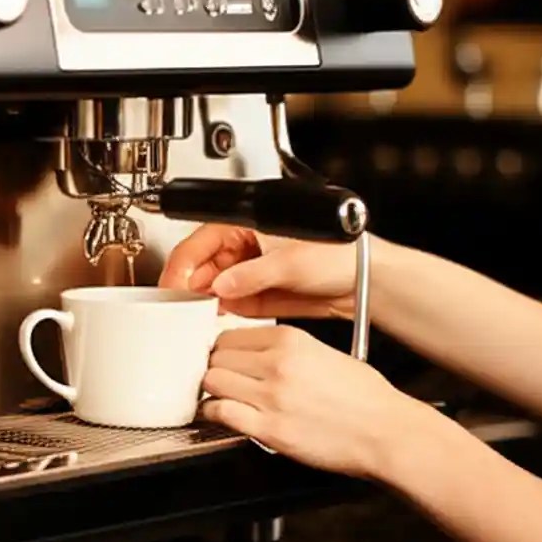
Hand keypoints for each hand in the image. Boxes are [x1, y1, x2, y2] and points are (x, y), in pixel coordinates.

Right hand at [158, 224, 358, 318]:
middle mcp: (245, 244)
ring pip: (213, 285)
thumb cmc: (341, 253)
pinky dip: (221, 312)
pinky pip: (230, 302)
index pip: (200, 241)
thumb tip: (220, 288)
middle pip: (202, 265)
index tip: (172, 286)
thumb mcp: (290, 262)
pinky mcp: (258, 292)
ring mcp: (251, 269)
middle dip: (190, 286)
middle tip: (180, 307)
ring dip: (204, 301)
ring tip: (198, 315)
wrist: (368, 280)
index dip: (183, 265)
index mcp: (247, 222)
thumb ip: (251, 276)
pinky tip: (216, 320)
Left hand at [201, 325, 437, 480]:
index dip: (222, 351)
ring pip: (212, 381)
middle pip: (216, 357)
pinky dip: (214, 413)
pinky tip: (222, 415)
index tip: (223, 360)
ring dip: (212, 391)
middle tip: (220, 380)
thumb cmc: (365, 399)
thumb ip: (286, 350)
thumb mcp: (325, 353)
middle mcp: (277, 363)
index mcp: (291, 340)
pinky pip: (220, 412)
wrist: (387, 432)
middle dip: (214, 369)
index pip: (230, 336)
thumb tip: (254, 355)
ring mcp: (271, 396)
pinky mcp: (269, 428)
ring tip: (221, 397)